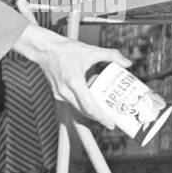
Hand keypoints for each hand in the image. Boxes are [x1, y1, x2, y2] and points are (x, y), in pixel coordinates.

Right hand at [12, 23, 131, 127]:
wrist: (44, 48)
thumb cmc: (65, 49)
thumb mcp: (91, 50)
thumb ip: (111, 55)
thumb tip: (127, 63)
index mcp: (74, 81)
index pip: (89, 106)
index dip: (101, 117)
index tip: (111, 124)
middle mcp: (65, 90)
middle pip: (85, 111)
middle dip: (99, 118)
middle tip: (112, 120)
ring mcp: (59, 93)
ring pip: (78, 109)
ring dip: (91, 110)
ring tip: (104, 109)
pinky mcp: (57, 93)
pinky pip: (72, 103)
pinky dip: (82, 103)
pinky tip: (91, 96)